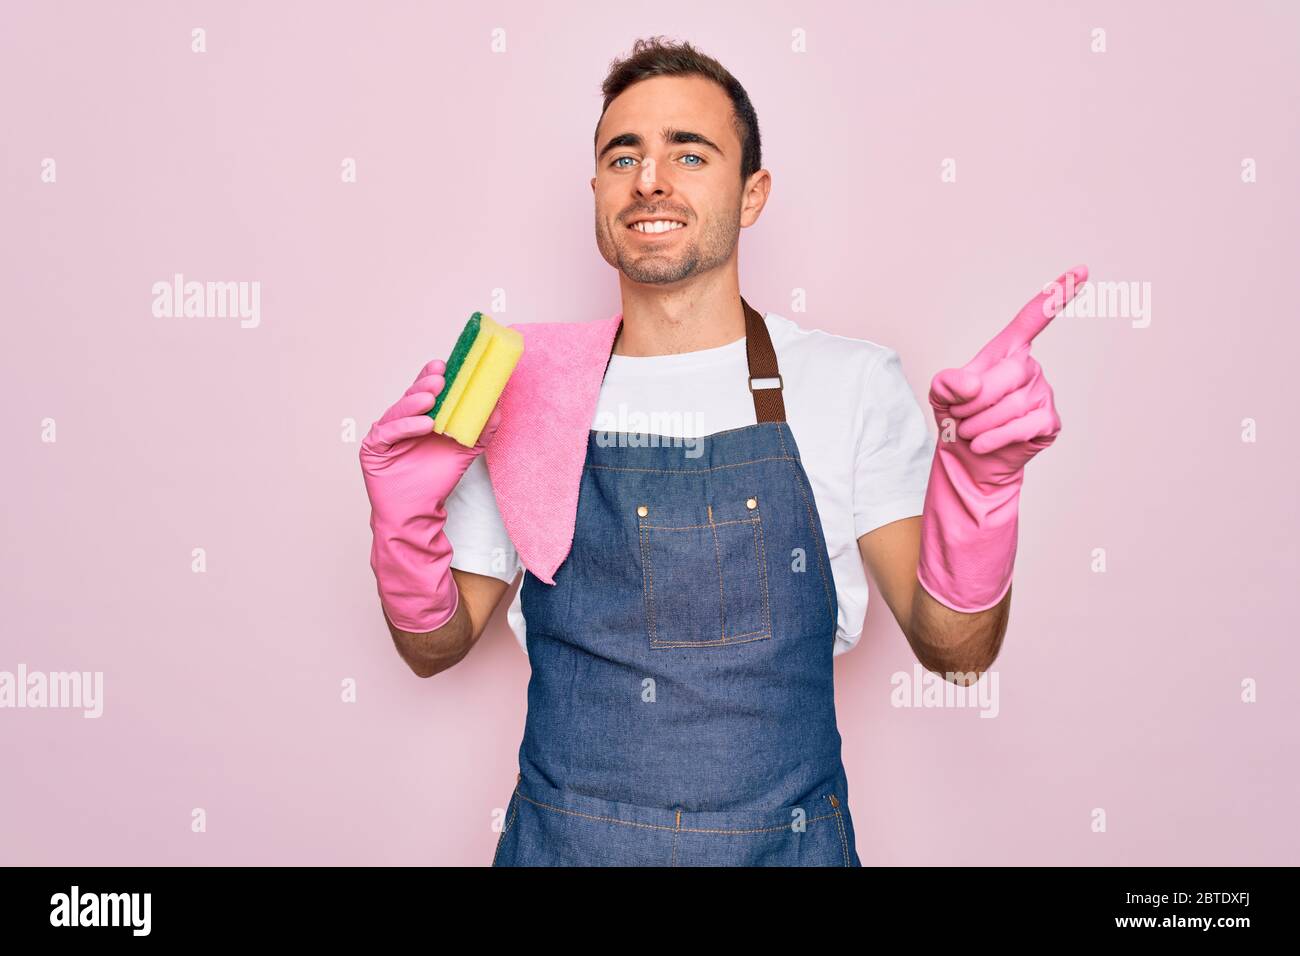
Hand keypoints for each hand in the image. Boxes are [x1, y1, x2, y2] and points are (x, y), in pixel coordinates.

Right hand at [359, 359, 502, 632]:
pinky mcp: (373, 449)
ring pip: (398, 411)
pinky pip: (388, 432)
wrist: (417, 514)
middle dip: (425, 384)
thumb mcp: (463, 451)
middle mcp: (399, 422)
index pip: (425, 392)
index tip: (447, 364)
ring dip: (414, 401)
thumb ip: (480, 430)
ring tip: (432, 396)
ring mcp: (384, 434)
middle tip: (441, 375)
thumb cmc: (434, 481)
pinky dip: (405, 426)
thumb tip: (499, 406)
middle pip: (411, 397)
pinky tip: (423, 424)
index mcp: (418, 418)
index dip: (433, 376)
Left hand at [928, 265, 1083, 483]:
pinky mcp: (1049, 421)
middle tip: (959, 415)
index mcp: (1006, 351)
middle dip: (974, 400)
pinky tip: (982, 444)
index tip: (1082, 270)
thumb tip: (970, 385)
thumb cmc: (959, 418)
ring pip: (1011, 405)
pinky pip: (1022, 425)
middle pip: (1008, 373)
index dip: (1055, 295)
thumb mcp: (941, 395)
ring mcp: (1042, 393)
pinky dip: (995, 437)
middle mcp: (1029, 367)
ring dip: (979, 423)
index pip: (1032, 319)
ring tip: (968, 431)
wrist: (968, 459)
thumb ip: (946, 382)